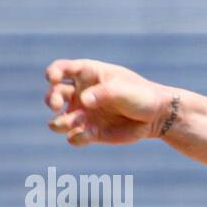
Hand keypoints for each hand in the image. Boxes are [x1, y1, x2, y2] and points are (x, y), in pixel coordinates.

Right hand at [45, 58, 174, 145]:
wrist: (156, 117)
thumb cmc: (140, 95)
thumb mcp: (123, 89)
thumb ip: (103, 93)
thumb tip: (83, 101)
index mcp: (87, 75)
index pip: (62, 69)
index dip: (52, 72)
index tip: (52, 78)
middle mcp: (80, 93)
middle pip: (55, 94)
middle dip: (50, 98)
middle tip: (55, 103)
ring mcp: (84, 114)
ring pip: (60, 119)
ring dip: (61, 122)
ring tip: (74, 121)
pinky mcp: (90, 132)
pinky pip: (75, 137)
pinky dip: (76, 137)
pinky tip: (86, 135)